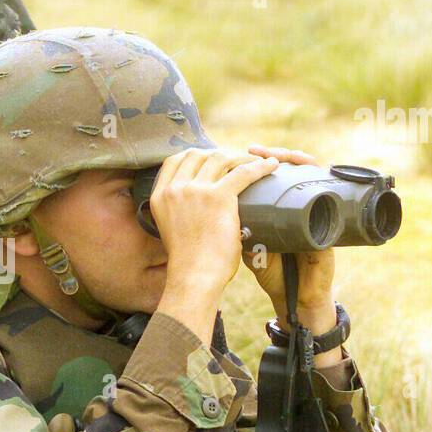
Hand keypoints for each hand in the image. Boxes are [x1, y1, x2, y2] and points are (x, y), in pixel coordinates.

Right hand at [148, 147, 279, 294]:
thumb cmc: (189, 260)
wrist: (194, 276)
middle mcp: (174, 189)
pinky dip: (259, 166)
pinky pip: (243, 172)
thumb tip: (196, 203)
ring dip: (239, 157)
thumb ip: (178, 210)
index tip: (210, 161)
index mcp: (159, 196)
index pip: (175, 160)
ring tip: (254, 163)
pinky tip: (271, 166)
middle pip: (198, 154)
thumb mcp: (170, 228)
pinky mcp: (218, 197)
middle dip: (218, 154)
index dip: (195, 157)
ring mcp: (195, 191)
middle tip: (236, 163)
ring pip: (220, 158)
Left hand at [240, 145, 336, 333]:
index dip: (257, 162)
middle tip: (254, 149)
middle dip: (274, 154)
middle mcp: (299, 207)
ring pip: (311, 175)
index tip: (241, 153)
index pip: (272, 178)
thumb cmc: (275, 272)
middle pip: (291, 169)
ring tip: (278, 155)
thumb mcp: (251, 249)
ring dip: (296, 160)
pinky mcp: (330, 223)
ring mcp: (318, 213)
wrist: (299, 298)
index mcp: (280, 211)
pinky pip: (329, 194)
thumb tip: (217, 216)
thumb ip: (238, 233)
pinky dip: (319, 179)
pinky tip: (310, 167)